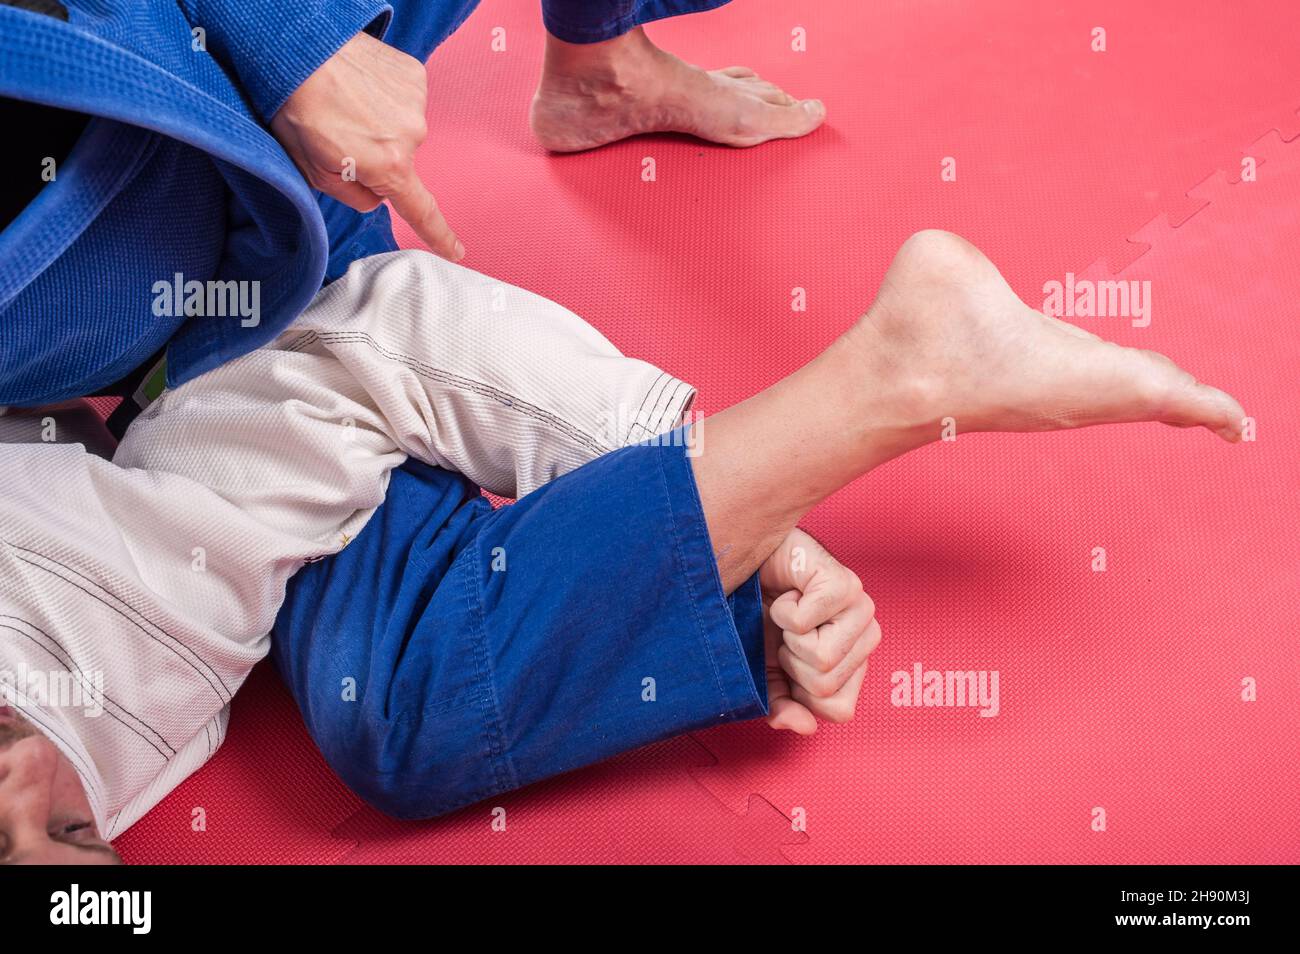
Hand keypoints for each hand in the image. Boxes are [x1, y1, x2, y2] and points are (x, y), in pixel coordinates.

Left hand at [270, 31, 463, 260]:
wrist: (299, 46)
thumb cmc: (297, 105)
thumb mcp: (312, 170)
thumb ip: (351, 194)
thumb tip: (374, 194)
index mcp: (388, 166)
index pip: (420, 210)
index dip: (439, 234)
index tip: (456, 251)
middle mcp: (412, 136)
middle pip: (398, 163)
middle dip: (373, 155)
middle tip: (338, 131)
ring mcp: (416, 103)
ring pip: (400, 130)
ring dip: (378, 122)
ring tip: (346, 102)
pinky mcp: (414, 76)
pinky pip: (404, 100)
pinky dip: (384, 97)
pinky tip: (361, 85)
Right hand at [758, 528, 880, 733]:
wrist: (745, 568)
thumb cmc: (758, 617)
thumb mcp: (762, 673)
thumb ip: (781, 706)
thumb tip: (806, 728)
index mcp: (855, 661)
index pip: (840, 710)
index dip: (800, 692)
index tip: (788, 660)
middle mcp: (865, 635)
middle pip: (825, 687)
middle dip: (789, 663)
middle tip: (784, 632)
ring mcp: (859, 607)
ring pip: (821, 659)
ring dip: (786, 636)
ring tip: (788, 612)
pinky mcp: (843, 582)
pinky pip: (806, 623)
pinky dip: (782, 611)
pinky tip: (788, 593)